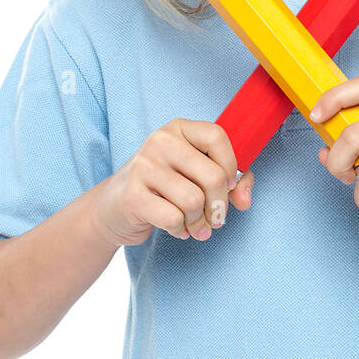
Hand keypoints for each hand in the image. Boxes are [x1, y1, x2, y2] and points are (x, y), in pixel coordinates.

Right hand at [92, 118, 253, 246]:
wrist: (114, 208)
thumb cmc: (164, 189)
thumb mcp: (196, 175)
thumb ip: (230, 182)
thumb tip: (245, 200)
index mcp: (178, 129)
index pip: (217, 136)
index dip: (231, 166)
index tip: (228, 186)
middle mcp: (160, 141)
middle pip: (213, 176)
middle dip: (219, 206)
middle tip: (215, 218)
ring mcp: (143, 166)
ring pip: (194, 201)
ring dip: (199, 222)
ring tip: (194, 225)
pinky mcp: (132, 195)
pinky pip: (173, 218)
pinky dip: (180, 230)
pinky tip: (176, 228)